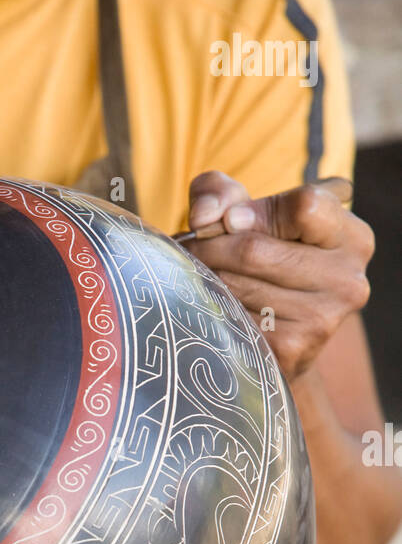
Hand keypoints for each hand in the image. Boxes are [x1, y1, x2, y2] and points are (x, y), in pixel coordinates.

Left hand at [177, 171, 373, 383]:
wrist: (275, 330)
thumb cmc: (263, 255)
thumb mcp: (249, 210)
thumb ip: (221, 192)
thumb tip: (205, 217)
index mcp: (352, 237)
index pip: (304, 207)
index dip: (254, 211)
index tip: (227, 221)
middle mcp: (347, 280)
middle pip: (256, 251)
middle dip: (211, 247)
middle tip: (191, 249)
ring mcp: (322, 319)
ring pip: (238, 286)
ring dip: (204, 278)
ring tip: (199, 274)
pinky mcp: (291, 350)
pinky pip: (232, 319)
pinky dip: (212, 308)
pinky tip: (212, 304)